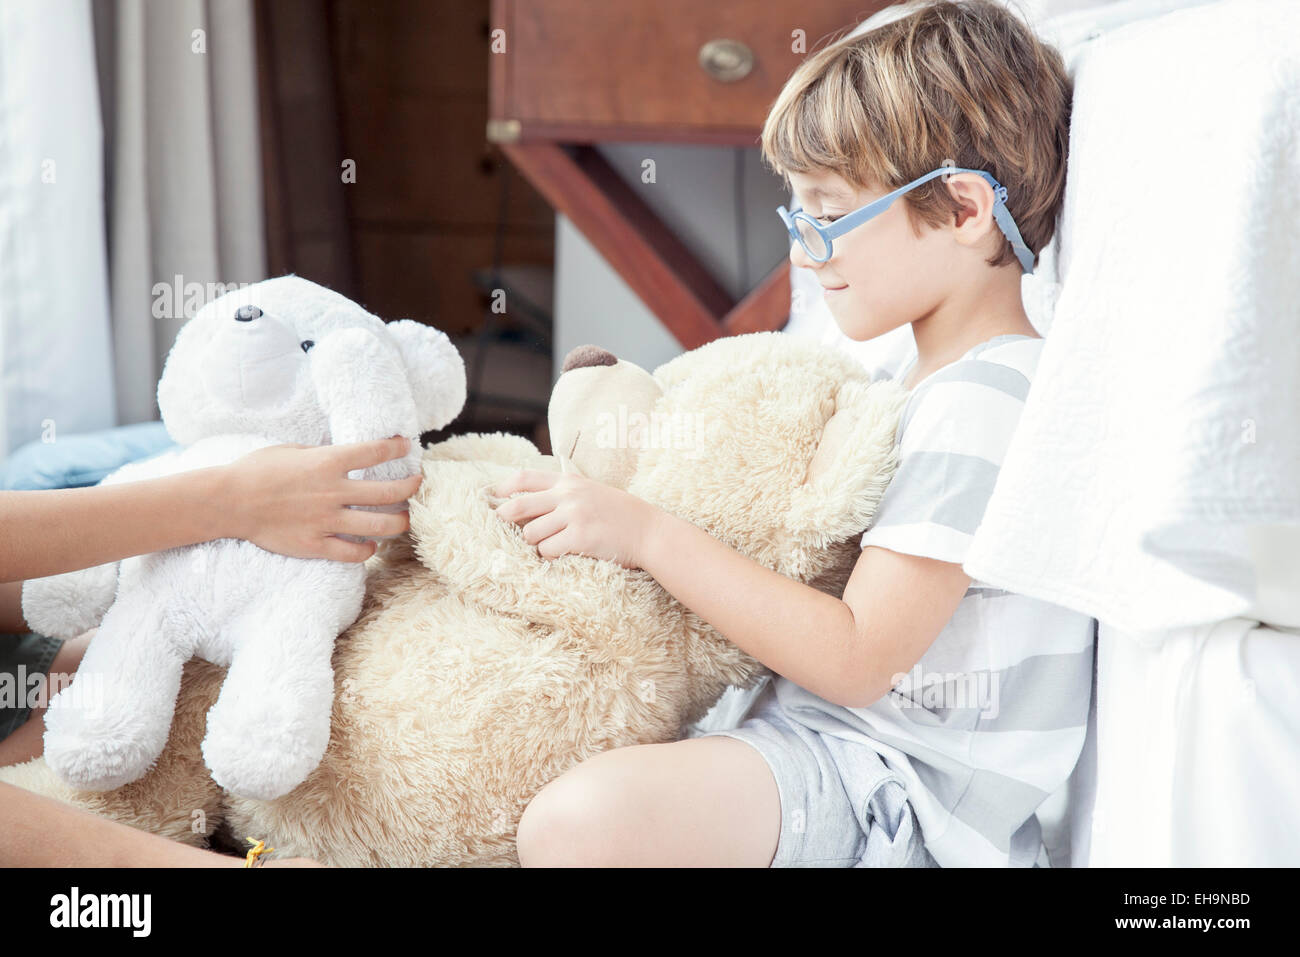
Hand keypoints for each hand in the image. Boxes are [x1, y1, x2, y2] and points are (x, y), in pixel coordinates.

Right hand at [225, 437, 421, 562]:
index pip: (376, 453)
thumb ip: (323, 455)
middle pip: (389, 492)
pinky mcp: (315, 545)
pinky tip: (370, 545)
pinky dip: (367, 550)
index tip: (406, 447)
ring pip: (379, 526)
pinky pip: (353, 553)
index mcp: (327, 462)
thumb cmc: (257, 470)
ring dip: (399, 521)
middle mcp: (333, 492)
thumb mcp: (293, 450)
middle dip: (411, 487)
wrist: (229, 501)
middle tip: (417, 484)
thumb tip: (346, 456)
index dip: (397, 448)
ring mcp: (326, 521)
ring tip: (404, 518)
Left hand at [490, 469, 659, 568]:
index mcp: (570, 482)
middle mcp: (569, 495)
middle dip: (504, 519)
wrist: (649, 531)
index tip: (492, 497)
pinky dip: (549, 556)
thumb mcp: (592, 492)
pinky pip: (547, 550)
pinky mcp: (579, 538)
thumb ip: (564, 493)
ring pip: (531, 533)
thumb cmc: (620, 515)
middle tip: (499, 528)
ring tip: (550, 546)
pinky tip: (563, 555)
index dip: (503, 488)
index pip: (525, 478)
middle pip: (519, 506)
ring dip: (534, 544)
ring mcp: (574, 516)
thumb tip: (528, 506)